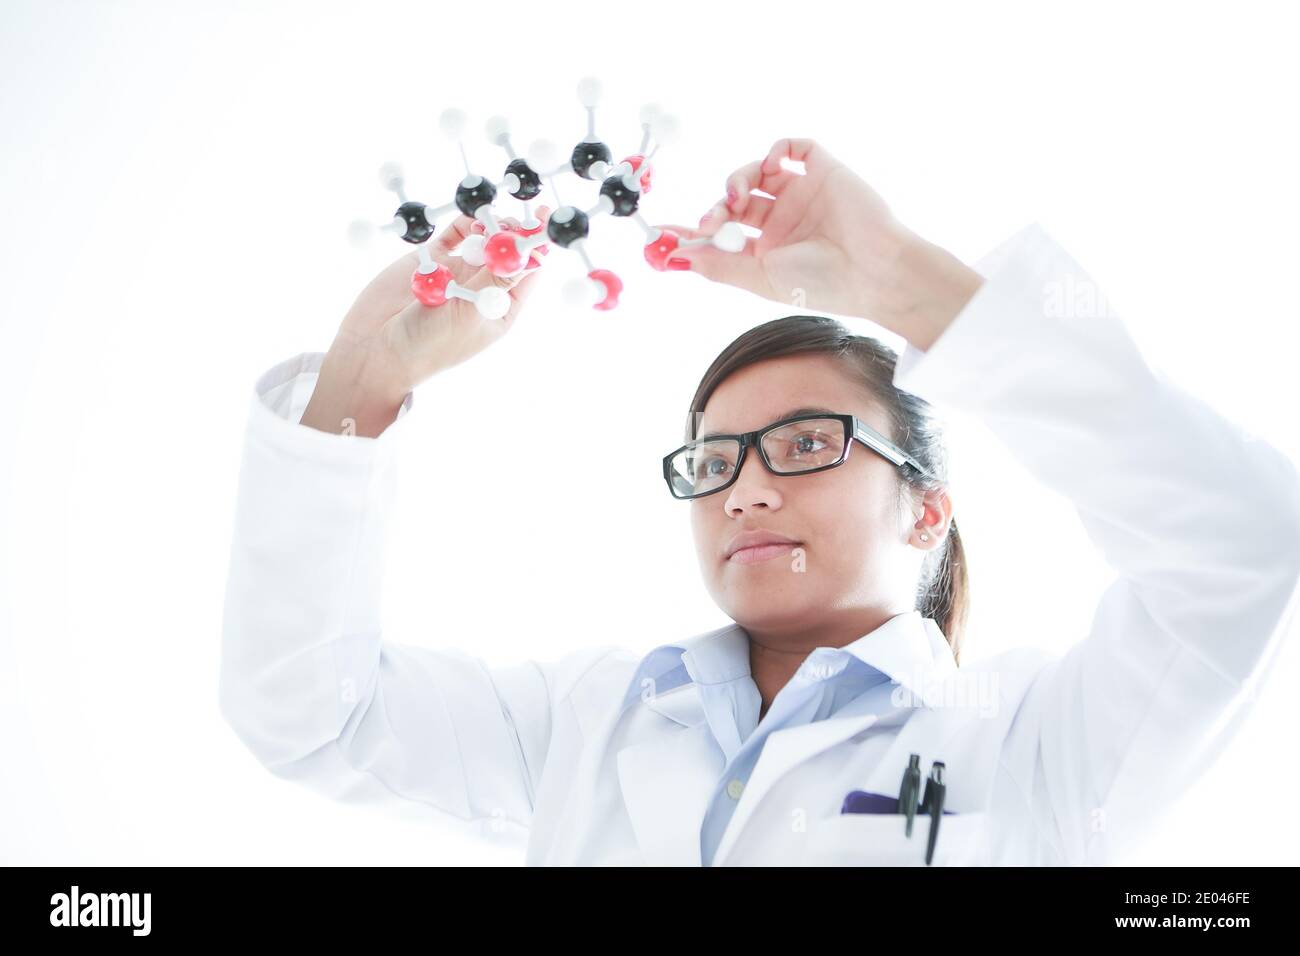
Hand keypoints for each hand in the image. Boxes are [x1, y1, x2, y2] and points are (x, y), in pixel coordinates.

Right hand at [302, 208, 550, 435]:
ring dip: (488, 224)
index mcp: (501, 308)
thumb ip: (496, 280)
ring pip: (483, 237)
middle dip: (512, 230)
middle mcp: (483, 288)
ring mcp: (458, 272)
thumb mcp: (469, 314)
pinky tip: (466, 220)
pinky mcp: (431, 259)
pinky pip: (454, 233)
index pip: (529, 271)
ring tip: (482, 224)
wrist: (375, 350)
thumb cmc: (428, 346)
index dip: (538, 244)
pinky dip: (462, 222)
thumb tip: (531, 254)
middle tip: (505, 221)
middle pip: (508, 249)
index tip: (544, 217)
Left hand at [652, 138, 979, 346]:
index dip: (693, 230)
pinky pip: (793, 147)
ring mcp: (802, 194)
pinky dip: (776, 149)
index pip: (723, 234)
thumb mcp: (760, 277)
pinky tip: (771, 166)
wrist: (874, 270)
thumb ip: (717, 265)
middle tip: (710, 221)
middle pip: (734, 203)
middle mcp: (783, 221)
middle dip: (716, 208)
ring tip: (737, 196)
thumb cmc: (822, 283)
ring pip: (756, 173)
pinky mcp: (823, 170)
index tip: (661, 232)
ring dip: (736, 179)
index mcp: (769, 251)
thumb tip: (674, 259)